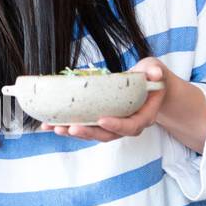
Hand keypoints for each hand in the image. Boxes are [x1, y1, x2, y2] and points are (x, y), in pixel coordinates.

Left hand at [41, 58, 169, 142]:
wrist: (147, 86)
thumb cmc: (149, 77)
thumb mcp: (155, 70)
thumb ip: (155, 72)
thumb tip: (154, 73)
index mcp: (143, 116)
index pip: (131, 126)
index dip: (117, 125)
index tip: (102, 119)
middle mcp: (127, 125)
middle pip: (107, 135)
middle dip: (88, 133)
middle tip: (71, 128)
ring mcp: (112, 125)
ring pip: (93, 134)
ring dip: (73, 132)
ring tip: (55, 127)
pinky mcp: (99, 122)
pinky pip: (84, 126)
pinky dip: (67, 126)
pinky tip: (50, 124)